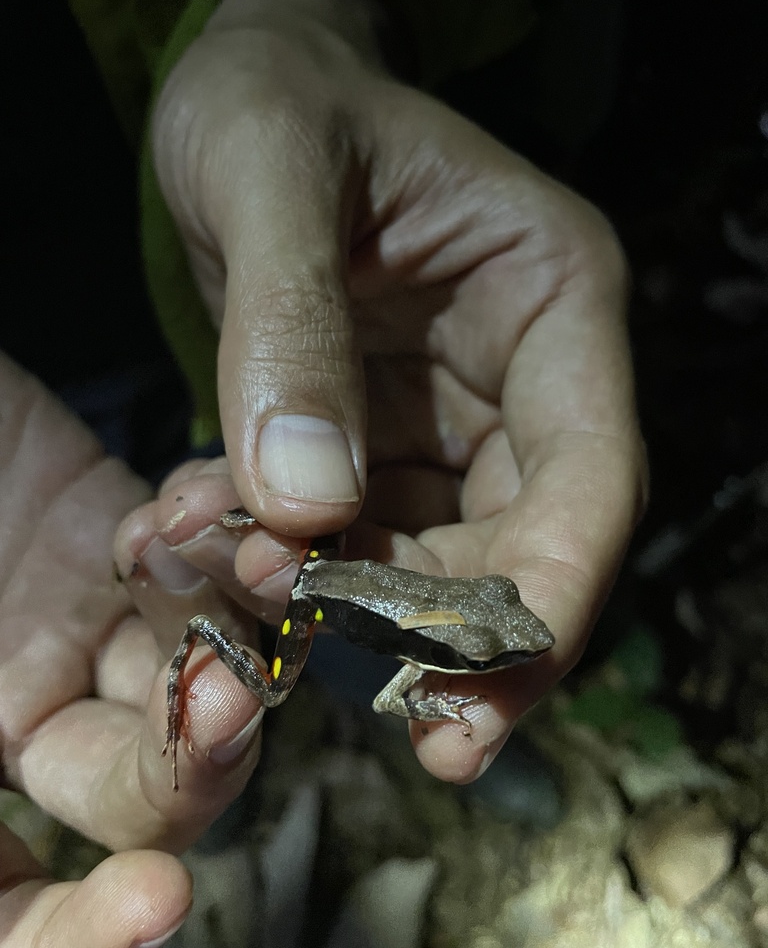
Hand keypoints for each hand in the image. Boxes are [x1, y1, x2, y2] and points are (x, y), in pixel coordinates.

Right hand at [0, 355, 261, 942]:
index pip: (24, 915)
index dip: (82, 933)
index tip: (156, 904)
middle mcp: (23, 721)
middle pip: (150, 795)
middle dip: (197, 761)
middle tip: (223, 699)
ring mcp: (82, 625)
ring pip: (206, 666)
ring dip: (232, 630)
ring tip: (232, 564)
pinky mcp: (120, 532)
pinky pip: (212, 557)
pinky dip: (222, 540)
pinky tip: (188, 505)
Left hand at [144, 0, 647, 782]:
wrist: (243, 91)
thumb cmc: (278, 96)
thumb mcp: (273, 169)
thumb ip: (291, 329)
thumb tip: (306, 505)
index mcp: (554, 296)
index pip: (591, 475)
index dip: (549, 597)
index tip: (475, 706)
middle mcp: (520, 372)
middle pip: (516, 541)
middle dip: (425, 628)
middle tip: (330, 688)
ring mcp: (449, 413)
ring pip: (421, 556)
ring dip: (334, 601)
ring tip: (228, 598)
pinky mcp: (379, 438)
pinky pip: (347, 532)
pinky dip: (284, 561)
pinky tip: (203, 548)